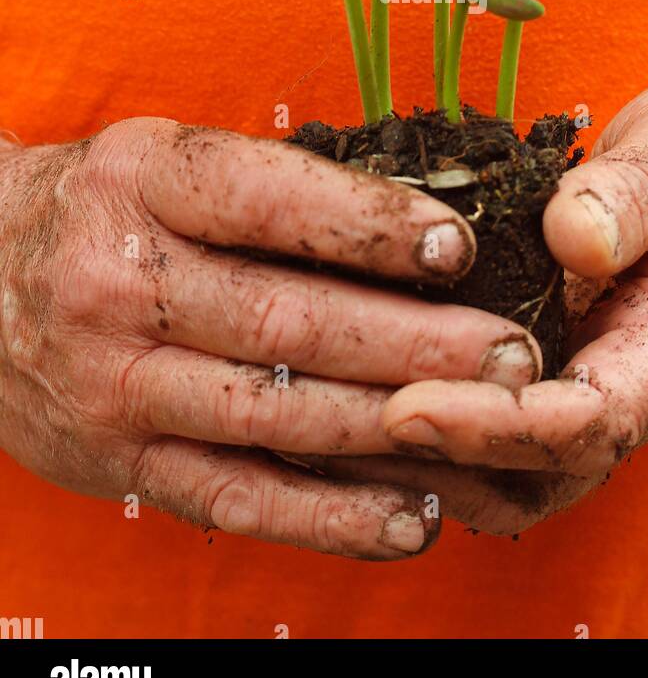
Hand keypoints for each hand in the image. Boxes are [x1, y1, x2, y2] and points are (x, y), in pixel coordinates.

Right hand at [0, 117, 541, 557]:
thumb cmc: (106, 208)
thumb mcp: (165, 159)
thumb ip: (272, 187)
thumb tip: (423, 217)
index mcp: (143, 184)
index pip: (268, 202)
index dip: (369, 225)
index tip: (459, 245)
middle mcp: (122, 285)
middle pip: (284, 319)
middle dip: (412, 340)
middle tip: (511, 350)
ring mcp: (118, 384)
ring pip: (271, 415)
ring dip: (390, 427)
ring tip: (487, 423)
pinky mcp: (123, 464)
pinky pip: (237, 499)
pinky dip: (328, 518)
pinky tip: (409, 518)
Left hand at [313, 55, 647, 532]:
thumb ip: (637, 197)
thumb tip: (572, 240)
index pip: (589, 422)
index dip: (494, 426)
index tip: (406, 404)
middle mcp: (630, 378)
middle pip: (538, 474)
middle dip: (436, 460)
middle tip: (336, 421)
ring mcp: (591, 372)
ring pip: (509, 468)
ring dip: (422, 460)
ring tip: (328, 418)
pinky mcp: (556, 350)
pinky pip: (493, 413)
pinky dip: (428, 419)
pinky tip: (358, 379)